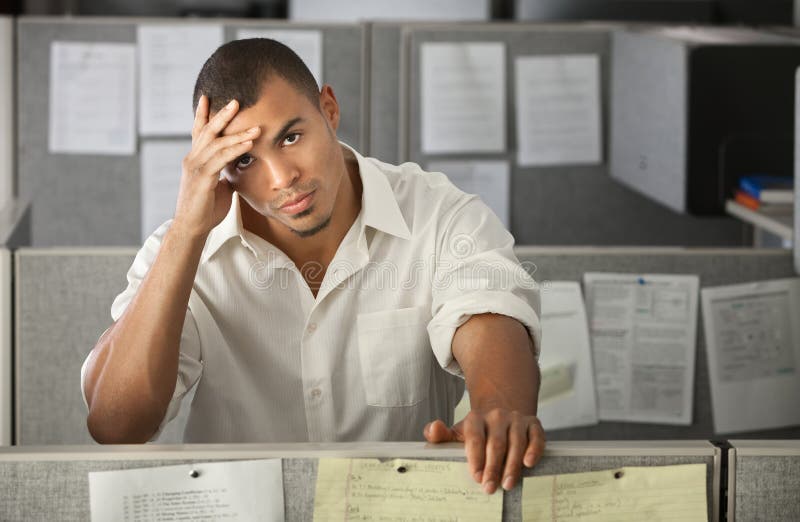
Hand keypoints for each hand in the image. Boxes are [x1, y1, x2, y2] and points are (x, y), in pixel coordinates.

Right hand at [173, 95, 260, 237]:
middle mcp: (192, 160)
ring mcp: (196, 168)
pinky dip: (236, 150)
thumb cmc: (205, 210)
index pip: (198, 132)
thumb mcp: (218, 187)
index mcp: (195, 160)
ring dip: (237, 134)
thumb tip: (236, 168)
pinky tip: (249, 145)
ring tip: (255, 128)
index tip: (207, 97)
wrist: (192, 228)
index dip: (203, 115)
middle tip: (236, 101)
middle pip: (207, 131)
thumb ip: (225, 174)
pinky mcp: (202, 179)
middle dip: (222, 115)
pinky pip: (221, 160)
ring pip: (216, 143)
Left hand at [424, 408, 544, 493]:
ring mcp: (516, 418)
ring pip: (516, 442)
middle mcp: (497, 415)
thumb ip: (441, 435)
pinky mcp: (533, 423)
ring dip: (512, 465)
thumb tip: (433, 429)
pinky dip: (534, 449)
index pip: (475, 438)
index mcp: (476, 418)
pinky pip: (536, 436)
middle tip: (490, 487)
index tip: (477, 477)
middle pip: (496, 443)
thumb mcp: (458, 433)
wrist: (500, 414)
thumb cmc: (478, 431)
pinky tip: (529, 464)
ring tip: (507, 484)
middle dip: (493, 467)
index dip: (476, 459)